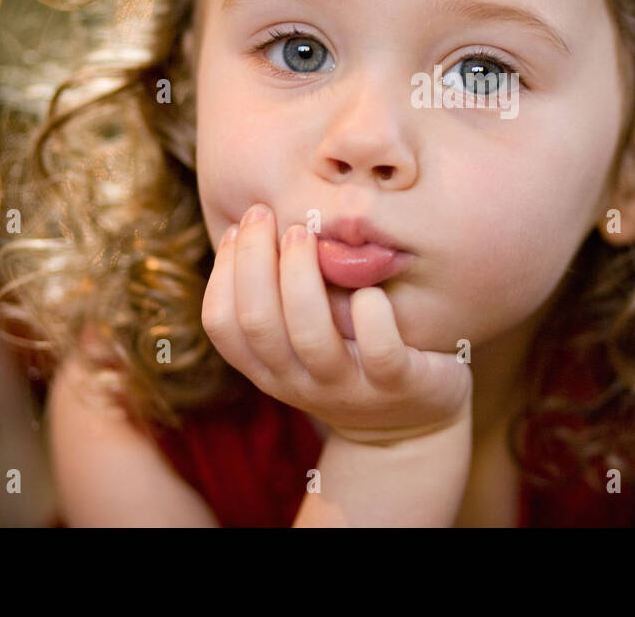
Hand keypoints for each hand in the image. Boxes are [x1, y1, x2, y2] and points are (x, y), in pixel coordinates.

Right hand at [201, 203, 472, 445]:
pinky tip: (370, 290)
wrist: (412, 419)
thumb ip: (281, 297)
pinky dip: (372, 317)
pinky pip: (380, 352)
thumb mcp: (305, 337)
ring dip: (301, 278)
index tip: (235, 227)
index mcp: (270, 368)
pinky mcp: (397, 384)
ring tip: (303, 233)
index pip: (223, 326)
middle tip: (266, 214)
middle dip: (254, 261)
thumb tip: (250, 224)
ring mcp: (349, 386)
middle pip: (258, 323)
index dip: (222, 274)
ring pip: (310, 336)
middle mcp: (300, 381)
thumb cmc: (352, 356)